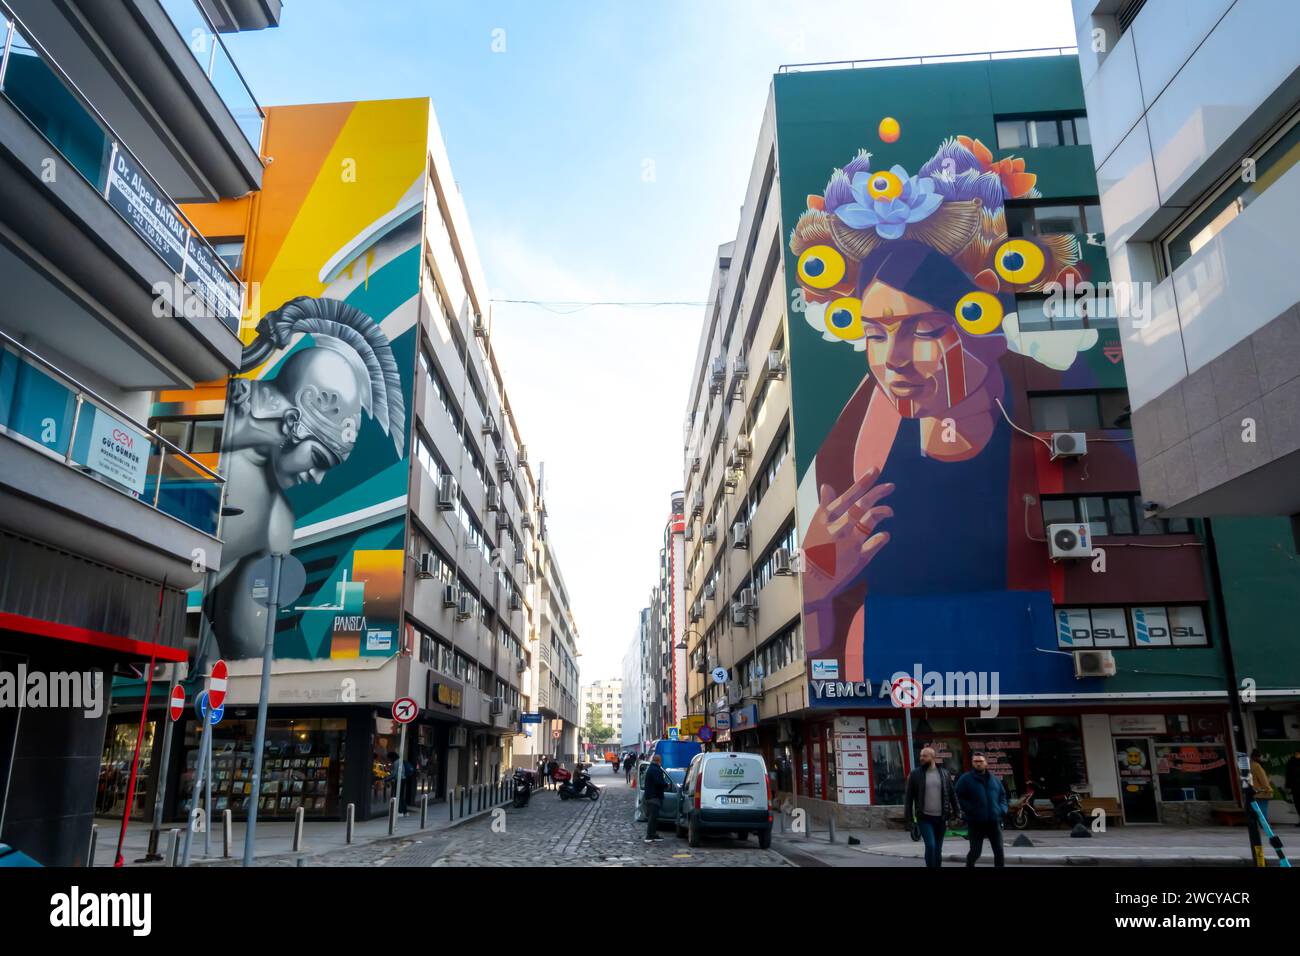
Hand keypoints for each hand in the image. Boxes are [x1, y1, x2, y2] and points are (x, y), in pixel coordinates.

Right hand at [801, 467, 894, 608]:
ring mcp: (849, 543)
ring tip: (890, 511)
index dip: (863, 482)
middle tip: (890, 486)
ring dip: (883, 512)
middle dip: (878, 493)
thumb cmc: (813, 550)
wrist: (811, 581)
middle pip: (862, 505)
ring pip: (871, 520)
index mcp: (827, 518)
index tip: (875, 470)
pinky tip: (885, 534)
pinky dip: (882, 536)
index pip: (848, 496)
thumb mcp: (815, 525)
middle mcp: (839, 527)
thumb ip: (825, 505)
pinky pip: (876, 543)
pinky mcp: (859, 558)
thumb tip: (827, 485)